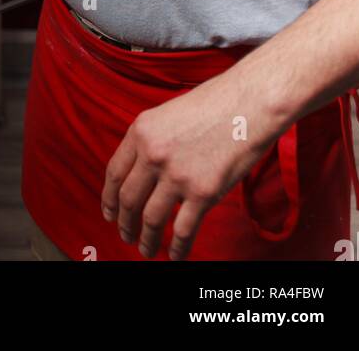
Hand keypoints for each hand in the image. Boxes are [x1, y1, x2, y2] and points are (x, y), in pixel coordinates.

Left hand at [101, 67, 280, 259]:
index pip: (114, 172)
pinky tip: (175, 255)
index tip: (109, 213)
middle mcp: (153, 154)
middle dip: (124, 222)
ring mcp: (177, 175)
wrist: (249, 103)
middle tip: (126, 235)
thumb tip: (143, 171)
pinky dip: (177, 248)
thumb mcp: (168, 113)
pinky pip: (183, 230)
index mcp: (141, 131)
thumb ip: (152, 140)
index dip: (109, 198)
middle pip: (128, 199)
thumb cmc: (214, 104)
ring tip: (146, 249)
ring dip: (147, 239)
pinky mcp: (203, 193)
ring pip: (151, 219)